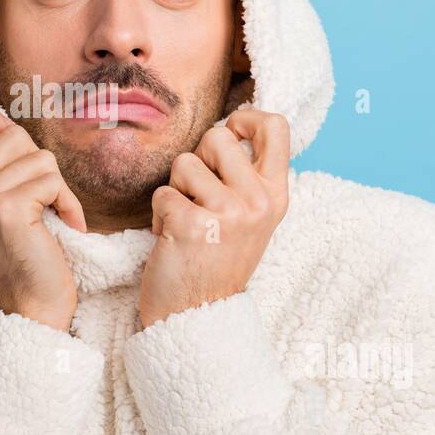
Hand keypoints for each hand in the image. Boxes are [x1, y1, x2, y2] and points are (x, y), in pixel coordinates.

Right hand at [0, 101, 87, 332]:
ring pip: (38, 155)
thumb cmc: (21, 260)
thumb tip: (10, 129)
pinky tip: (66, 225)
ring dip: (57, 185)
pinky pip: (52, 179)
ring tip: (53, 215)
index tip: (6, 135)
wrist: (29, 312)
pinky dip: (69, 202)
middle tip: (43, 198)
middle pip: (11, 133)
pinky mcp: (6, 209)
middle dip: (39, 161)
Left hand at [137, 109, 289, 329]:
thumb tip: (234, 126)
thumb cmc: (217, 261)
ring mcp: (226, 214)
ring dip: (175, 189)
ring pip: (184, 163)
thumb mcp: (251, 219)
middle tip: (198, 195)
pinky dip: (158, 215)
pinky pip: (162, 193)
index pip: (276, 126)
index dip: (246, 117)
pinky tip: (172, 240)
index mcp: (276, 196)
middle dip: (197, 159)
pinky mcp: (192, 225)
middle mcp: (257, 202)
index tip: (231, 132)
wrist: (199, 318)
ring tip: (186, 221)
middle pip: (218, 136)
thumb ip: (248, 177)